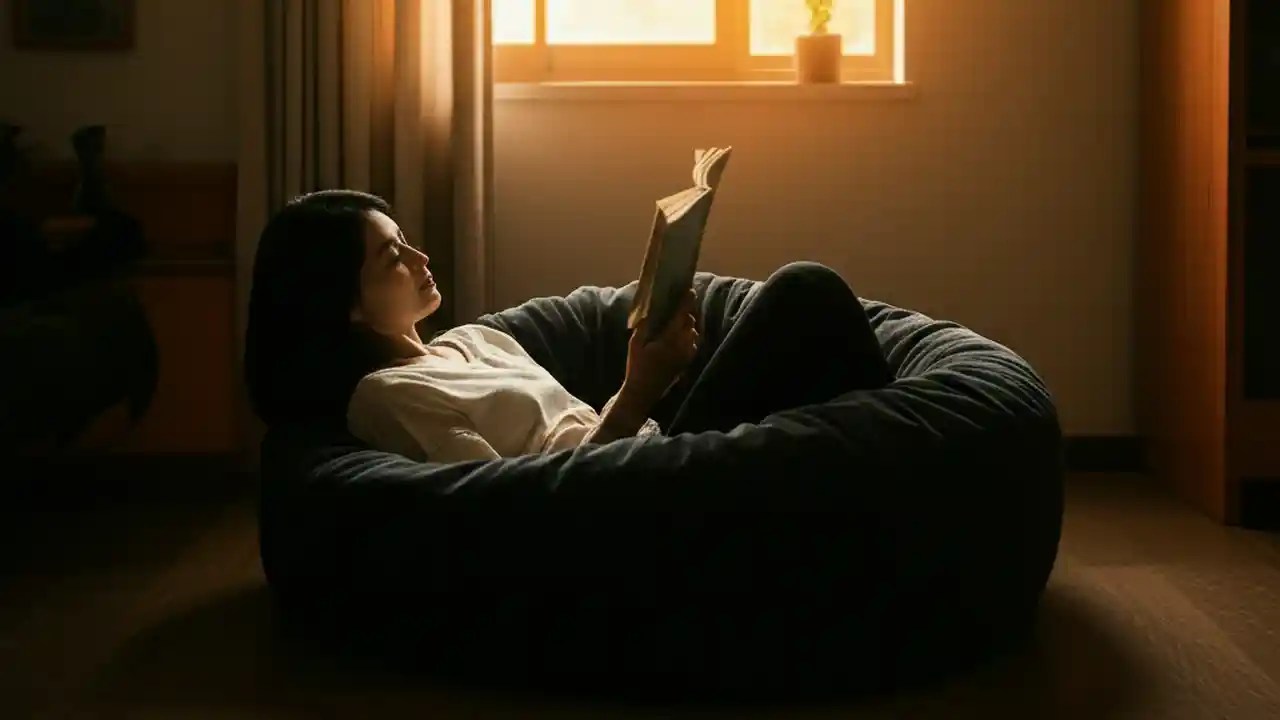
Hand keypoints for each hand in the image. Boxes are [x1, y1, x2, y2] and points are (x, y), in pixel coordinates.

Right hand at [622, 289, 699, 407]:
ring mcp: (686, 355)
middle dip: (687, 312)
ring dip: (688, 324)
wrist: (644, 391)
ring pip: (693, 332)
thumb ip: (644, 326)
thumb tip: (651, 309)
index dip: (686, 302)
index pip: (681, 316)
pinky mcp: (687, 361)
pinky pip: (693, 343)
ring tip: (679, 319)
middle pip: (690, 322)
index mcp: (669, 339)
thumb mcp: (635, 343)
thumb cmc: (637, 366)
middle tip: (681, 303)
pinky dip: (689, 336)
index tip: (689, 291)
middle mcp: (682, 346)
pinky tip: (679, 335)